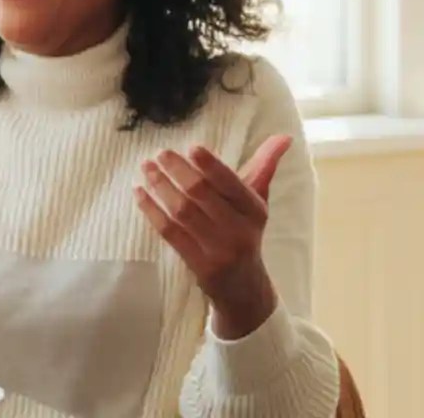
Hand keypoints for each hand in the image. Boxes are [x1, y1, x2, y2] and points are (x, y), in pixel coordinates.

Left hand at [135, 135, 292, 338]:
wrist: (243, 287)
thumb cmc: (245, 232)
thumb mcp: (257, 202)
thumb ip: (264, 167)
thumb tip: (283, 136)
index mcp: (254, 211)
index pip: (232, 184)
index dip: (212, 166)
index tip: (192, 148)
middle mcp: (238, 230)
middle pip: (201, 195)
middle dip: (179, 171)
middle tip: (160, 154)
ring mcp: (217, 249)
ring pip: (182, 212)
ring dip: (160, 187)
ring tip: (146, 167)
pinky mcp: (197, 263)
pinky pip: (169, 232)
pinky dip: (151, 210)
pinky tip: (139, 193)